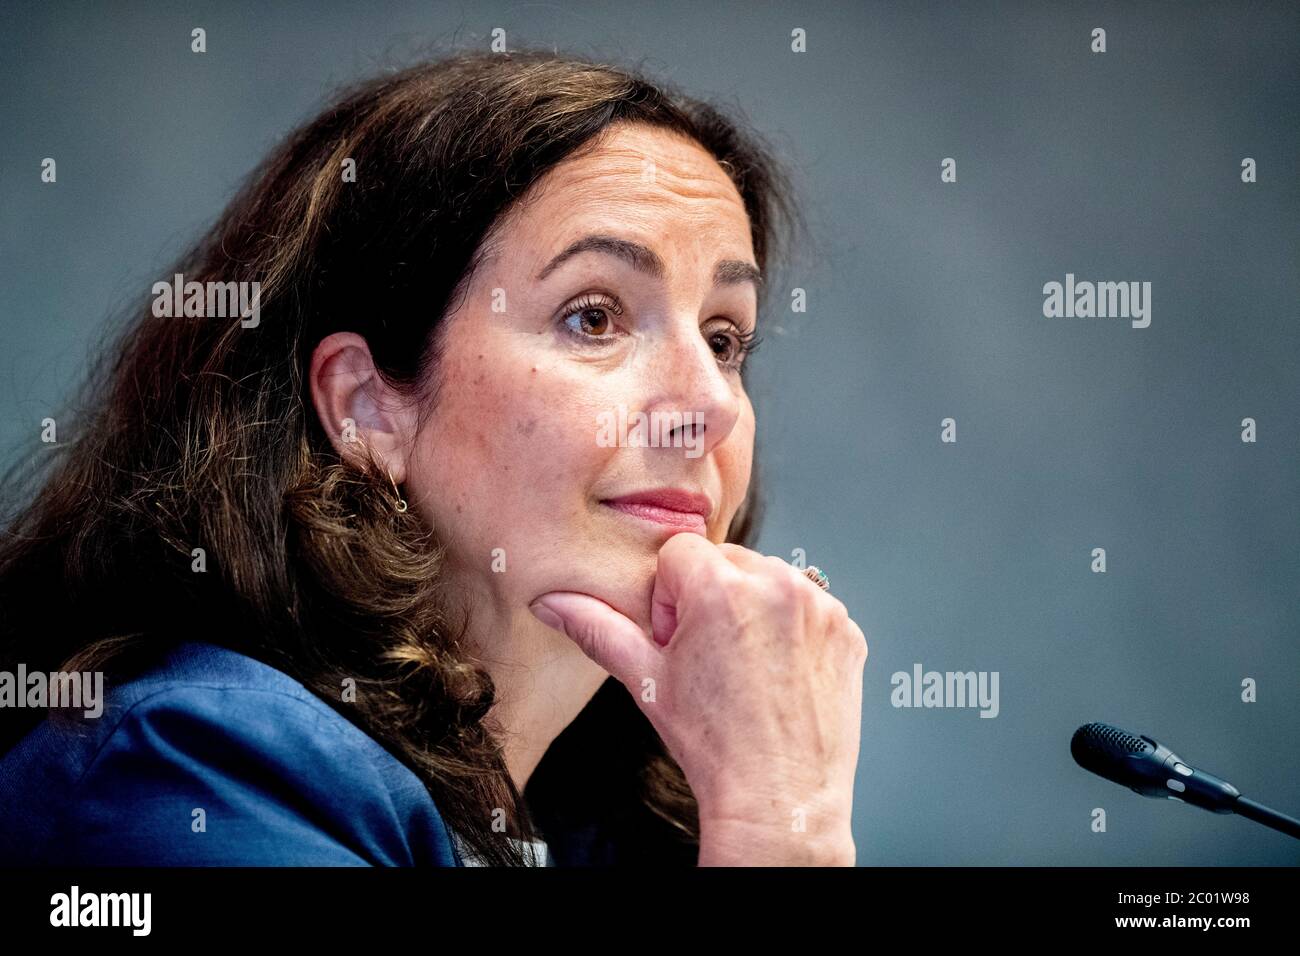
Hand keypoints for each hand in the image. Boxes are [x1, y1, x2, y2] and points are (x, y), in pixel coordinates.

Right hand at [528, 532, 867, 864]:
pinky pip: (810, 608)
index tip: (679, 641)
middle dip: (711, 599)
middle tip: (710, 659)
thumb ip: (597, 629)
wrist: (777, 800)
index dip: (669, 600)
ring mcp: (819, 608)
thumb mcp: (646, 682)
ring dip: (753, 611)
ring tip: (744, 669)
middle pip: (726, 562)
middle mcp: (776, 587)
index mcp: (720, 589)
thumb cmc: (714, 748)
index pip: (679, 553)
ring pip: (768, 581)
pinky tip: (778, 675)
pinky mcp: (846, 631)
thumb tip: (553, 603)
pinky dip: (793, 632)